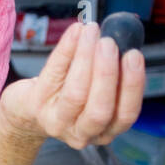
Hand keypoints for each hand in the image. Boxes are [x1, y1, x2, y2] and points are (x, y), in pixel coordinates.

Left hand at [0, 21, 145, 148]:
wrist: (30, 110)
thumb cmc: (70, 97)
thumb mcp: (95, 92)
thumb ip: (112, 73)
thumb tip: (121, 38)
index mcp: (106, 130)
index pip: (125, 115)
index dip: (132, 86)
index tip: (134, 55)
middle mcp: (83, 133)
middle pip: (100, 110)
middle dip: (107, 74)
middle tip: (109, 44)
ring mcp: (57, 122)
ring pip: (76, 94)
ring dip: (86, 58)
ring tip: (91, 33)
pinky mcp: (36, 107)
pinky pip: (53, 74)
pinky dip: (66, 49)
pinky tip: (76, 31)